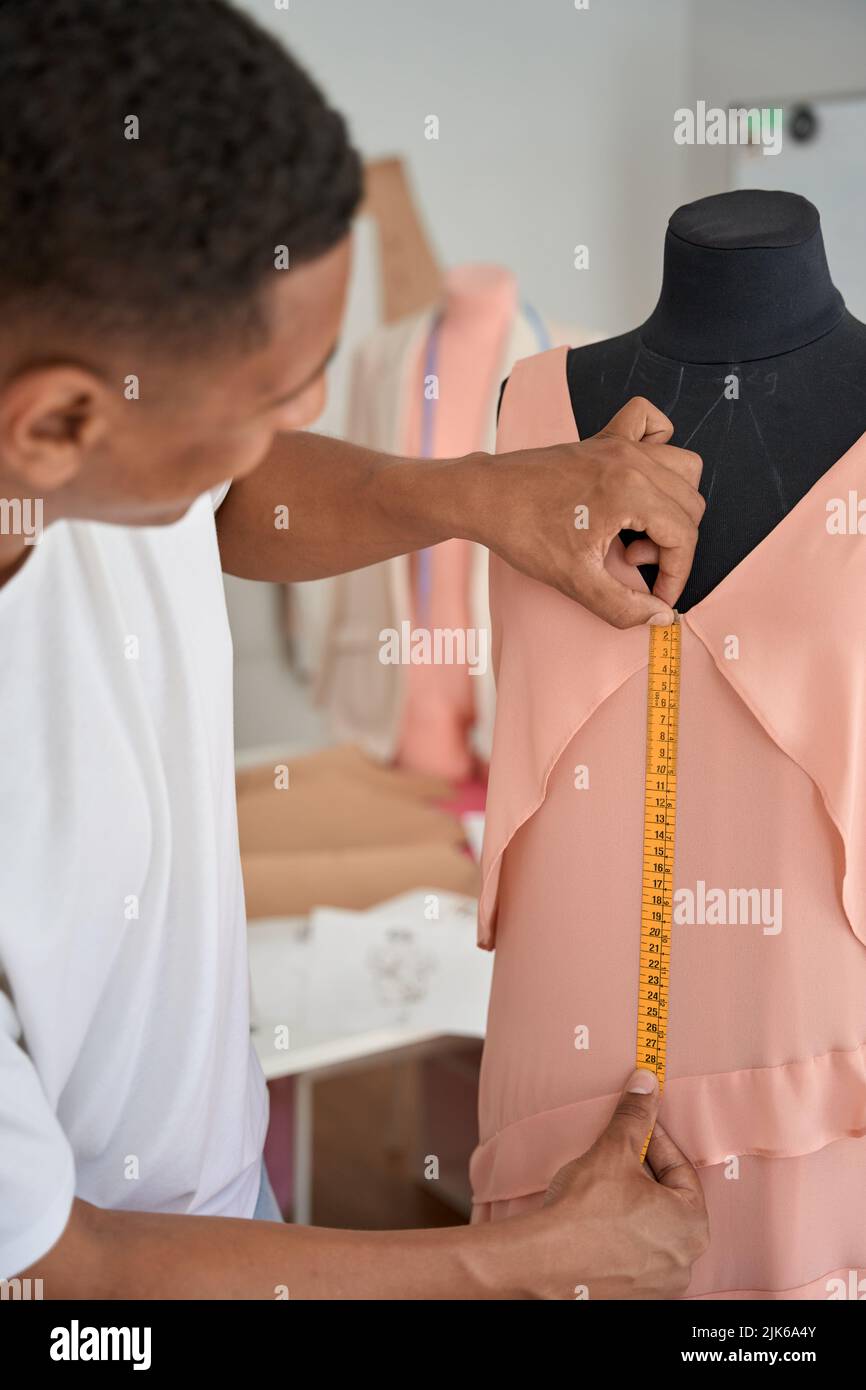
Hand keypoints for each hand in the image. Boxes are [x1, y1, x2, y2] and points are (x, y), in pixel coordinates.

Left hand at [472, 397, 703, 626]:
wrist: (484, 497)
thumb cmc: (523, 533)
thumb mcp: (575, 580)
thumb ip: (623, 606)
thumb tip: (660, 616)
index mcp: (630, 491)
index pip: (684, 535)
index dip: (677, 574)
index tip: (657, 595)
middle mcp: (631, 460)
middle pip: (690, 504)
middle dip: (672, 544)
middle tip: (631, 561)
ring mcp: (619, 444)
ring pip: (682, 467)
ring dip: (672, 504)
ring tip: (634, 528)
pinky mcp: (603, 438)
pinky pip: (650, 422)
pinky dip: (658, 443)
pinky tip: (640, 477)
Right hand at [525, 1068, 709, 1299]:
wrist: (543, 1260)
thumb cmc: (585, 1210)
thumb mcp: (613, 1151)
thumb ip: (635, 1116)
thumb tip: (646, 1082)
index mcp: (692, 1225)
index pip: (680, 1169)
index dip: (655, 1140)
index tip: (636, 1126)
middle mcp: (684, 1259)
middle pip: (667, 1198)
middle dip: (644, 1172)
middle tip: (620, 1152)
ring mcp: (659, 1282)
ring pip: (651, 1226)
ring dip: (633, 1201)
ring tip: (605, 1182)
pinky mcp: (632, 1293)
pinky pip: (634, 1250)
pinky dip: (622, 1230)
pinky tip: (598, 1214)